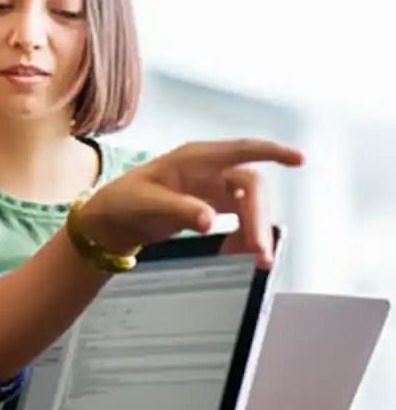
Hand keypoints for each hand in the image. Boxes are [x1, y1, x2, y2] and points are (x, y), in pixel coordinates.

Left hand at [79, 138, 303, 267]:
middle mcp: (209, 170)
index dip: (271, 152)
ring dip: (256, 232)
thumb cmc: (124, 201)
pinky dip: (243, 237)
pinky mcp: (213, 207)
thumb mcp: (147, 204)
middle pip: (251, 188)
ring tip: (256, 259)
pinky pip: (240, 221)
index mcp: (194, 159)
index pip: (240, 150)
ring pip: (250, 207)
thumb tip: (210, 219)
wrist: (111, 220)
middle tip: (260, 251)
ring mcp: (213, 188)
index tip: (298, 159)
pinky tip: (238, 254)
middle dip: (259, 219)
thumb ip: (179, 210)